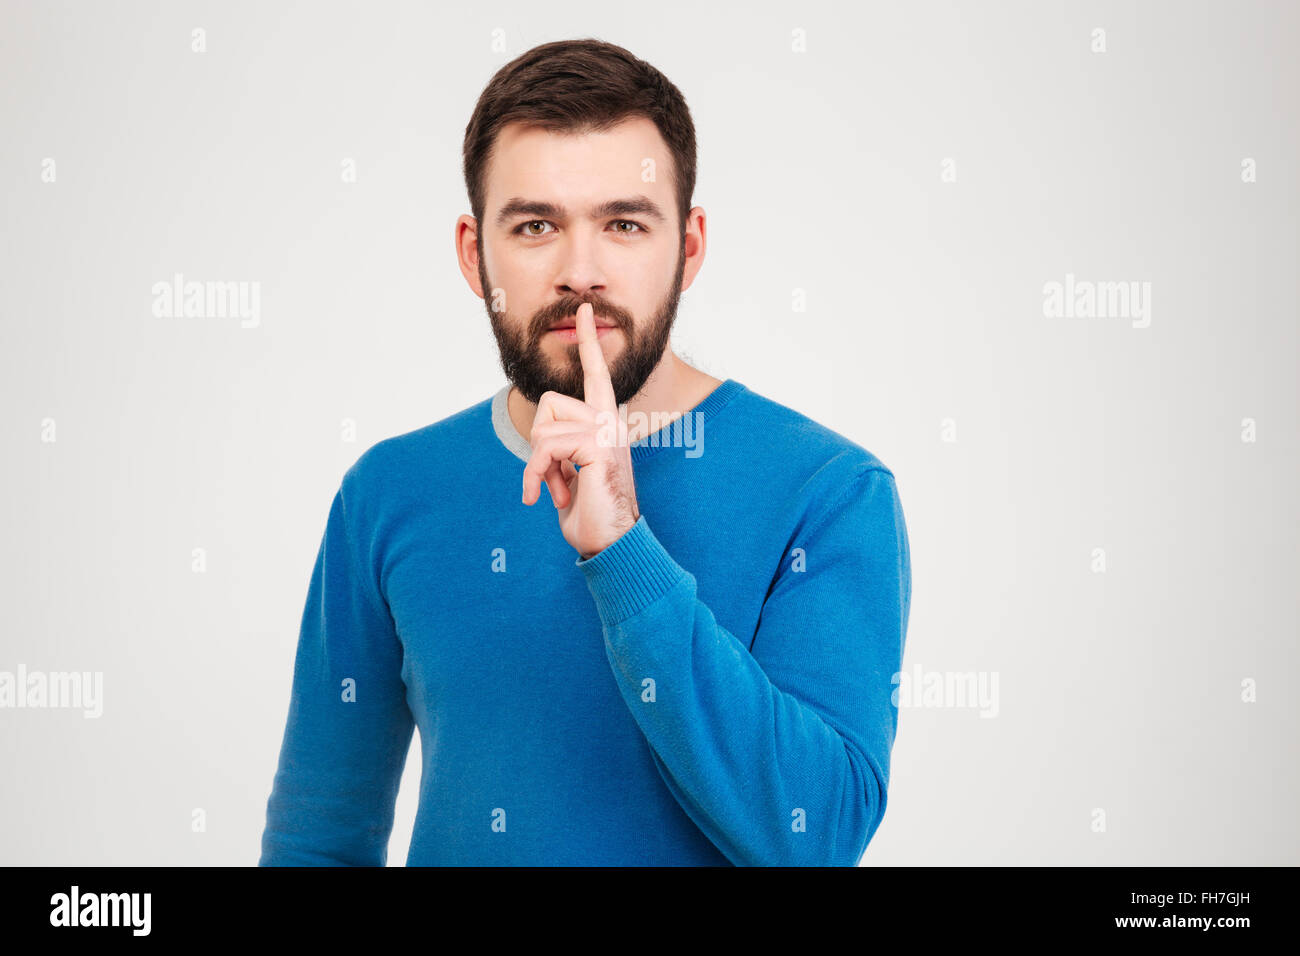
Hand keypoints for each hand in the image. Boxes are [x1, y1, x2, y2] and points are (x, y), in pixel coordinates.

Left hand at [521, 302, 639, 558]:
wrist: (610, 543)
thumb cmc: (590, 513)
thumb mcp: (571, 473)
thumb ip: (561, 448)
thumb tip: (541, 442)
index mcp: (605, 423)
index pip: (596, 375)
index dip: (589, 342)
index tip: (584, 310)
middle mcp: (610, 421)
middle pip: (549, 404)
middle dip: (537, 444)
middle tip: (550, 478)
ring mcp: (606, 432)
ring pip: (543, 427)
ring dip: (538, 466)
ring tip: (556, 490)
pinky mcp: (596, 447)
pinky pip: (545, 447)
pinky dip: (538, 475)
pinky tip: (552, 497)